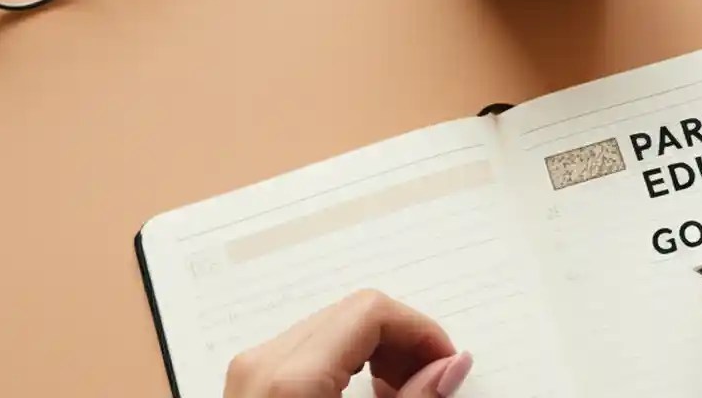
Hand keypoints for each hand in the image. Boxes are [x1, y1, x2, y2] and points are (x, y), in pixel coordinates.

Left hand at [224, 290, 472, 397]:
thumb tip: (453, 364)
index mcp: (290, 376)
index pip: (372, 312)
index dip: (421, 331)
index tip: (447, 364)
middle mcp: (263, 362)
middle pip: (354, 314)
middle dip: (404, 342)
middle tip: (433, 383)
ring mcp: (250, 371)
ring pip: (333, 329)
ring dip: (378, 352)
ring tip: (401, 394)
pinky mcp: (249, 384)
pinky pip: (310, 350)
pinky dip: (348, 363)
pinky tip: (367, 395)